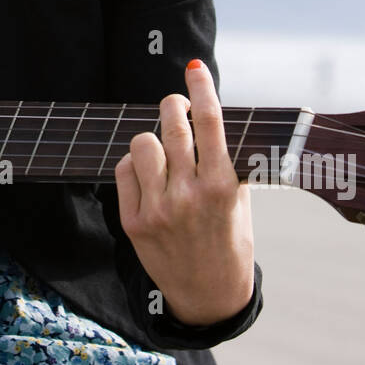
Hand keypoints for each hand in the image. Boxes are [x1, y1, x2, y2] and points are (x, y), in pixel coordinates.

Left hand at [114, 58, 253, 325]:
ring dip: (153, 137)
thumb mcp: (240, 202)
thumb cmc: (229, 240)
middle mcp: (189, 195)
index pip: (210, 123)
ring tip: (164, 150)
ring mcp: (158, 209)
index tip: (195, 68)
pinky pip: (124, 171)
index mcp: (223, 186)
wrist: (210, 296)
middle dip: (172, 105)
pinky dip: (135, 165)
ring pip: (142, 143)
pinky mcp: (134, 222)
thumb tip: (208, 115)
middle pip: (172, 126)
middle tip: (176, 105)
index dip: (201, 89)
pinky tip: (149, 175)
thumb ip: (226, 161)